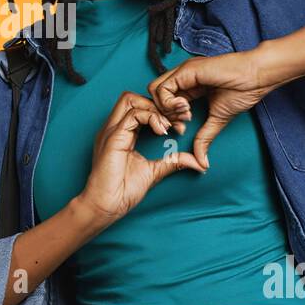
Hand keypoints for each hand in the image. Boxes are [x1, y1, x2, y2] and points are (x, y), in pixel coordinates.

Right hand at [76, 91, 206, 224]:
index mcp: (122, 134)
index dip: (163, 110)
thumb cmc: (123, 192)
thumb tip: (197, 162)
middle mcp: (114, 128)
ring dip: (154, 108)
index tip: (182, 122)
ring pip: (130, 99)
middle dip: (159, 103)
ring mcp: (111, 131)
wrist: (107, 207)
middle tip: (179, 117)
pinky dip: (151, 117)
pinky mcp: (112, 138)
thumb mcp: (155, 171)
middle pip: (134, 97)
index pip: (140, 107)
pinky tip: (162, 131)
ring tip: (170, 124)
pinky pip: (132, 115)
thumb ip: (173, 161)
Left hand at [147, 51, 280, 170]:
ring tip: (185, 116)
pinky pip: (163, 88)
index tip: (183, 130)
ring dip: (165, 109)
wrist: (257, 76)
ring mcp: (183, 72)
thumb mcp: (218, 119)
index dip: (168, 118)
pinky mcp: (186, 71)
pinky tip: (186, 108)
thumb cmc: (242, 90)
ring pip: (154, 91)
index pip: (164, 101)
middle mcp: (182, 77)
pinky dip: (169, 102)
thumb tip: (202, 162)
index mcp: (189, 86)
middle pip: (155, 96)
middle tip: (180, 126)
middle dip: (162, 115)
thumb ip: (205, 138)